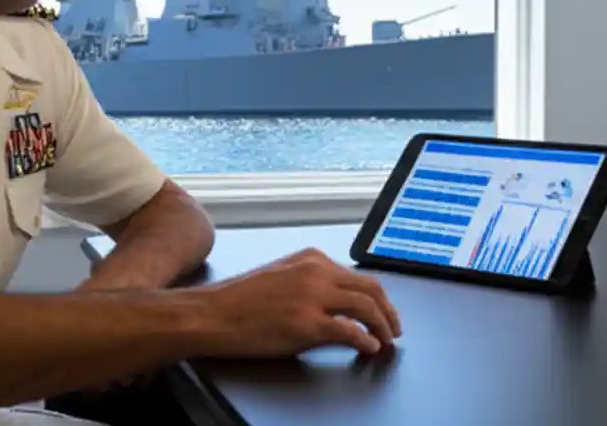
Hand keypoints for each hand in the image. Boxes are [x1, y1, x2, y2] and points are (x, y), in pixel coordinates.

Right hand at [197, 248, 401, 357]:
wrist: (211, 314)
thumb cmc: (238, 301)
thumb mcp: (281, 278)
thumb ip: (312, 284)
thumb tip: (337, 305)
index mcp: (311, 259)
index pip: (359, 276)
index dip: (378, 297)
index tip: (385, 312)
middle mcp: (316, 272)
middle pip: (371, 288)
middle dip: (389, 311)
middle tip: (395, 329)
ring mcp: (313, 297)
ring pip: (366, 307)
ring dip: (383, 326)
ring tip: (386, 341)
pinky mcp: (307, 324)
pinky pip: (350, 331)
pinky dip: (366, 340)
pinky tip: (370, 348)